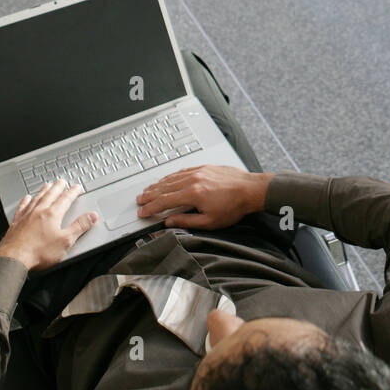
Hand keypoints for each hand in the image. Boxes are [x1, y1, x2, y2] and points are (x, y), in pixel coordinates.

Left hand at [0, 180, 98, 271]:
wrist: (14, 258)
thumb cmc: (39, 252)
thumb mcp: (65, 241)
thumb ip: (79, 227)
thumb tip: (92, 216)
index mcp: (52, 215)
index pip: (66, 199)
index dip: (73, 192)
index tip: (77, 187)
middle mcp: (39, 211)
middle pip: (50, 195)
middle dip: (58, 187)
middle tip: (62, 181)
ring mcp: (26, 216)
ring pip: (37, 198)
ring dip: (43, 191)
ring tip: (47, 185)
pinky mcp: (16, 222)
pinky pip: (22, 207)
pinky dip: (25, 201)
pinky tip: (26, 198)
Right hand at [135, 165, 271, 230]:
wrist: (250, 189)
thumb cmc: (234, 206)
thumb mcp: (209, 221)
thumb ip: (186, 221)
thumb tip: (169, 221)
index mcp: (192, 194)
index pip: (164, 201)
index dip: (151, 208)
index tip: (142, 212)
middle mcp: (193, 180)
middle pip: (164, 188)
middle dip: (149, 195)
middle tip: (139, 200)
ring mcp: (198, 172)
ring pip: (171, 178)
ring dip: (157, 185)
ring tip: (148, 191)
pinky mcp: (204, 168)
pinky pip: (182, 171)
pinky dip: (171, 176)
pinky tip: (166, 180)